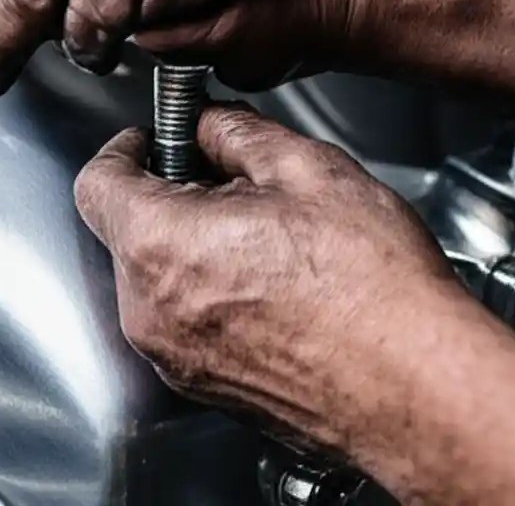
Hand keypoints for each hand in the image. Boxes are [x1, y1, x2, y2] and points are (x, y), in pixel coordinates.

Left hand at [73, 105, 460, 448]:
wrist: (416, 388)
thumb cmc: (373, 290)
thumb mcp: (311, 171)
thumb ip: (241, 133)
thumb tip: (214, 125)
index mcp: (161, 246)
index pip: (97, 182)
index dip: (126, 148)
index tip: (157, 139)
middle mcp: (152, 313)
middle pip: (127, 233)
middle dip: (171, 197)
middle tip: (236, 182)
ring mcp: (177, 360)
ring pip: (158, 282)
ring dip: (194, 250)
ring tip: (272, 239)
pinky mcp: (207, 390)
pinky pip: (186, 326)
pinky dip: (213, 296)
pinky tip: (278, 285)